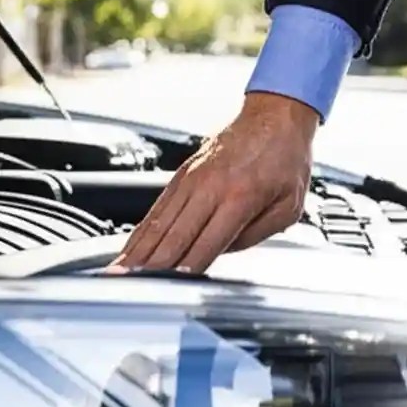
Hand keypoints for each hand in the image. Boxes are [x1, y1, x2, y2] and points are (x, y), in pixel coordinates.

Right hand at [108, 92, 318, 273]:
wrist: (276, 116)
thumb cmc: (286, 160)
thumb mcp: (287, 207)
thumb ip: (255, 235)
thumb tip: (223, 252)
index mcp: (240, 197)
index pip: (206, 244)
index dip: (185, 270)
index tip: (167, 289)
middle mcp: (210, 187)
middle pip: (174, 235)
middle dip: (151, 266)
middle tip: (130, 289)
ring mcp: (192, 179)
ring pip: (159, 222)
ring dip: (138, 250)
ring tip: (118, 273)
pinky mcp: (183, 174)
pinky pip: (158, 207)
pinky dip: (142, 231)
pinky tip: (130, 247)